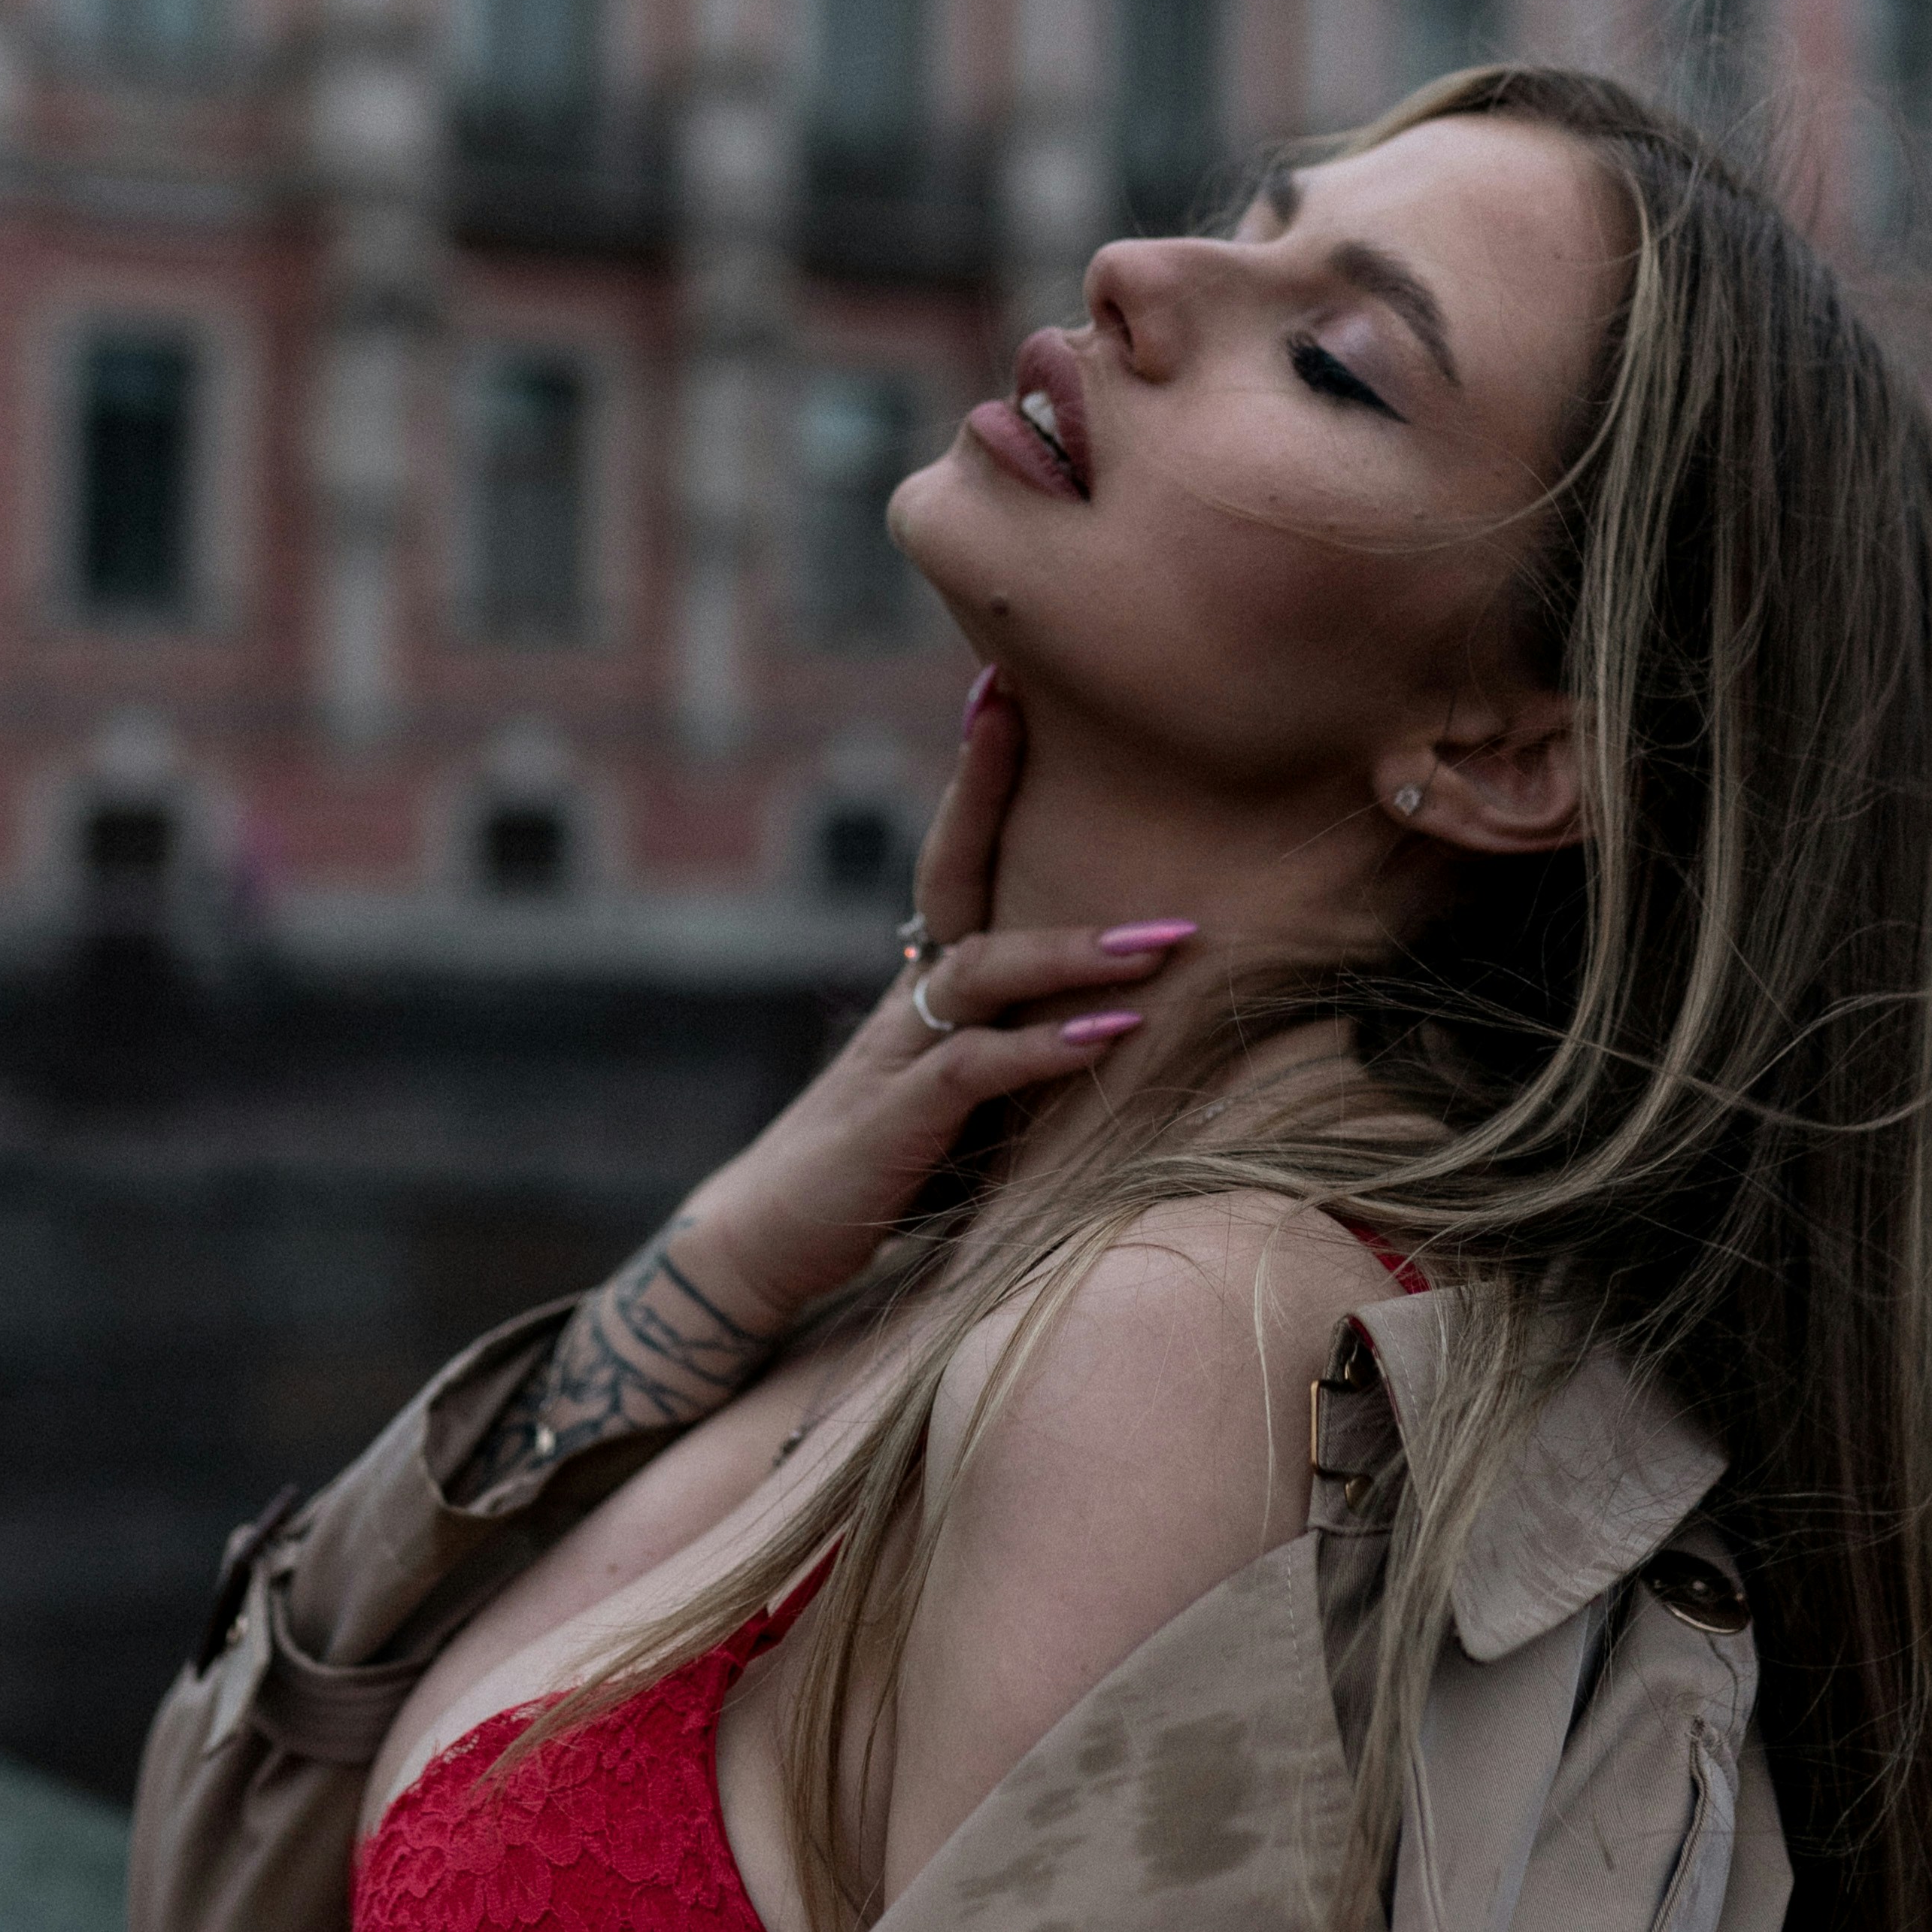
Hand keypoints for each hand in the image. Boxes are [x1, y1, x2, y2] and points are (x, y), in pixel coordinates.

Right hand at [673, 675, 1192, 1338]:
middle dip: (987, 787)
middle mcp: (909, 999)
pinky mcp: (902, 1119)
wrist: (768, 1240)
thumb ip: (1009, 1043)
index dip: (978, 779)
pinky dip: (1046, 1047)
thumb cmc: (873, 1167)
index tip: (1002, 691)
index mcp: (923, 985)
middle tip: (1026, 704)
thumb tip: (1105, 1013)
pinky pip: (978, 1066)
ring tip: (1164, 938)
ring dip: (1073, 947)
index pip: (953, 861)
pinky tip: (1111, 1035)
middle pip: (950, 872)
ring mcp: (899, 1052)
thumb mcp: (952, 1091)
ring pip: (984, 968)